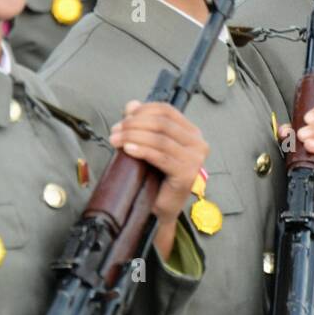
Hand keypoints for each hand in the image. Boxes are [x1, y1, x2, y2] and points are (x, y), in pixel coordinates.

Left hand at [110, 100, 208, 256]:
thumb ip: (142, 123)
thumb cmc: (155, 178)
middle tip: (115, 131)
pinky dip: (142, 150)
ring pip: (160, 139)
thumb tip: (132, 104)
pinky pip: (161, 156)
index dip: (143, 110)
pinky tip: (128, 149)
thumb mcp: (148, 145)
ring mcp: (195, 159)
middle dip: (134, 124)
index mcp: (192, 133)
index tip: (123, 118)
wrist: (159, 210)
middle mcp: (198, 143)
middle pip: (162, 123)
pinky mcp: (187, 174)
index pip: (167, 111)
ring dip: (133, 136)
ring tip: (116, 140)